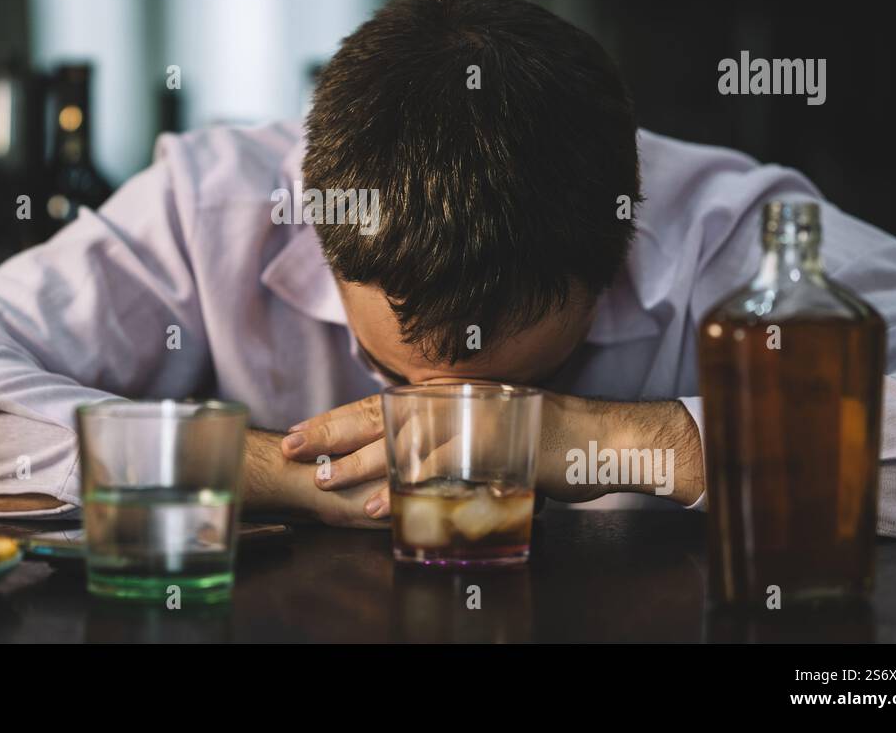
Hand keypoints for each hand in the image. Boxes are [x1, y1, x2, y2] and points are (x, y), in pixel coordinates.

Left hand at [281, 386, 672, 508]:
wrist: (606, 436)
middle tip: (289, 447)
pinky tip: (375, 502)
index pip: (384, 404)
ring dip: (357, 463)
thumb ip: (457, 437)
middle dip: (331, 432)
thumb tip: (421, 457)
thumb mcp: (496, 429)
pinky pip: (436, 467)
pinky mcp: (489, 445)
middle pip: (380, 414)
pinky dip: (402, 485)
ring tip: (321, 479)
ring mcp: (471, 420)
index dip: (342, 418)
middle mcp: (455, 400)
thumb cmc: (552, 437)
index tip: (304, 433)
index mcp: (451, 394)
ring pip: (399, 440)